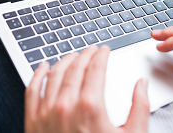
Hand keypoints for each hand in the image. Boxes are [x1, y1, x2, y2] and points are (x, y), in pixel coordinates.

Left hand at [25, 45, 149, 132]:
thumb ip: (139, 107)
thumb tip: (141, 85)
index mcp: (91, 106)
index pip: (95, 68)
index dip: (100, 55)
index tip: (104, 50)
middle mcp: (66, 105)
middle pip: (74, 67)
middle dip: (84, 54)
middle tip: (91, 50)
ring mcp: (47, 113)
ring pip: (53, 74)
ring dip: (64, 60)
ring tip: (72, 56)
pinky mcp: (33, 122)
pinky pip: (32, 90)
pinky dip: (37, 74)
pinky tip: (42, 67)